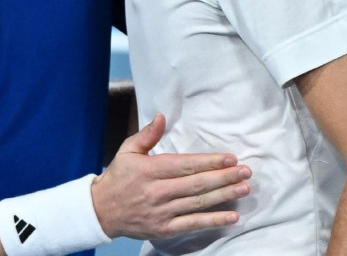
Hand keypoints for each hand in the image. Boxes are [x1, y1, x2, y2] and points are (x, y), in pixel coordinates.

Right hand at [90, 113, 251, 239]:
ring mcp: (162, 212)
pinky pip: (193, 224)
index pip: (185, 165)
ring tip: (244, 189)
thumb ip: (146, 135)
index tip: (230, 158)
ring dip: (224, 195)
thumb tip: (161, 116)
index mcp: (149, 170)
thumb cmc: (117, 178)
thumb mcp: (127, 151)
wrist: (100, 211)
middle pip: (196, 184)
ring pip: (198, 203)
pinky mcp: (164, 229)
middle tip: (245, 172)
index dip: (209, 162)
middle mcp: (157, 191)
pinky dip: (214, 221)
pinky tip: (232, 216)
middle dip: (224, 177)